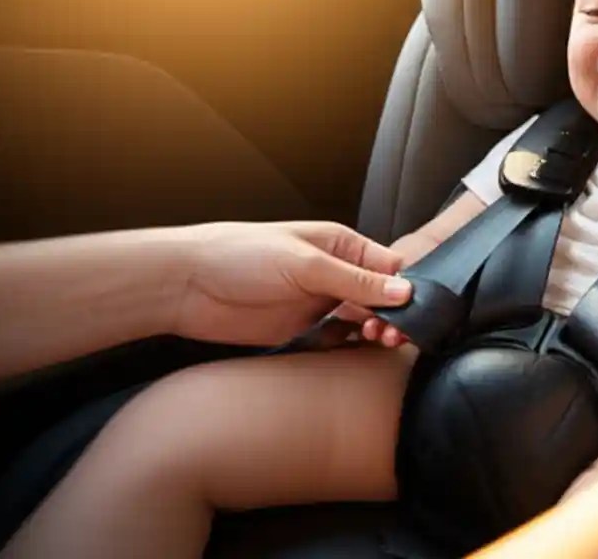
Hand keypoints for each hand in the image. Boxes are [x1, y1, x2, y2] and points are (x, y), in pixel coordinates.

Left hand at [172, 221, 411, 346]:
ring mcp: (319, 304)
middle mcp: (335, 274)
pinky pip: (338, 341)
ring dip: (374, 332)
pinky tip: (355, 351)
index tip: (410, 312)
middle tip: (389, 334)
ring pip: (364, 321)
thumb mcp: (305, 264)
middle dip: (393, 316)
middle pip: (381, 298)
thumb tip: (404, 291)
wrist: (186, 285)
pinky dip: (351, 348)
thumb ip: (356, 281)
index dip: (405, 289)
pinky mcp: (303, 331)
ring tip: (374, 341)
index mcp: (341, 246)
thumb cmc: (240, 255)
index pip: (389, 268)